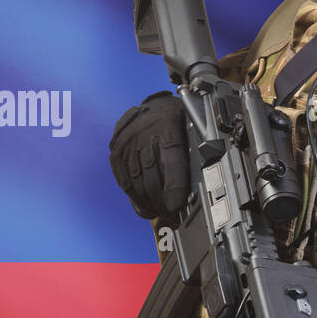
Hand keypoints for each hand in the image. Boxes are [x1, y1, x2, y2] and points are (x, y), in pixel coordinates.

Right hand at [108, 91, 189, 225]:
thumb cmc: (177, 119)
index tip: (176, 206)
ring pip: (135, 180)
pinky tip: (142, 204)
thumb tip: (200, 185)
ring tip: (156, 212)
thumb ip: (191, 154)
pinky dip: (132, 195)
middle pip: (151, 175)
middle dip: (160, 200)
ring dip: (146, 201)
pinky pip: (122, 177)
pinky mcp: (116, 149)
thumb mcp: (191, 128)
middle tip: (170, 213)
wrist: (153, 104)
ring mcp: (128, 141)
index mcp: (169, 125)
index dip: (173, 187)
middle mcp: (145, 132)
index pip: (171, 161)